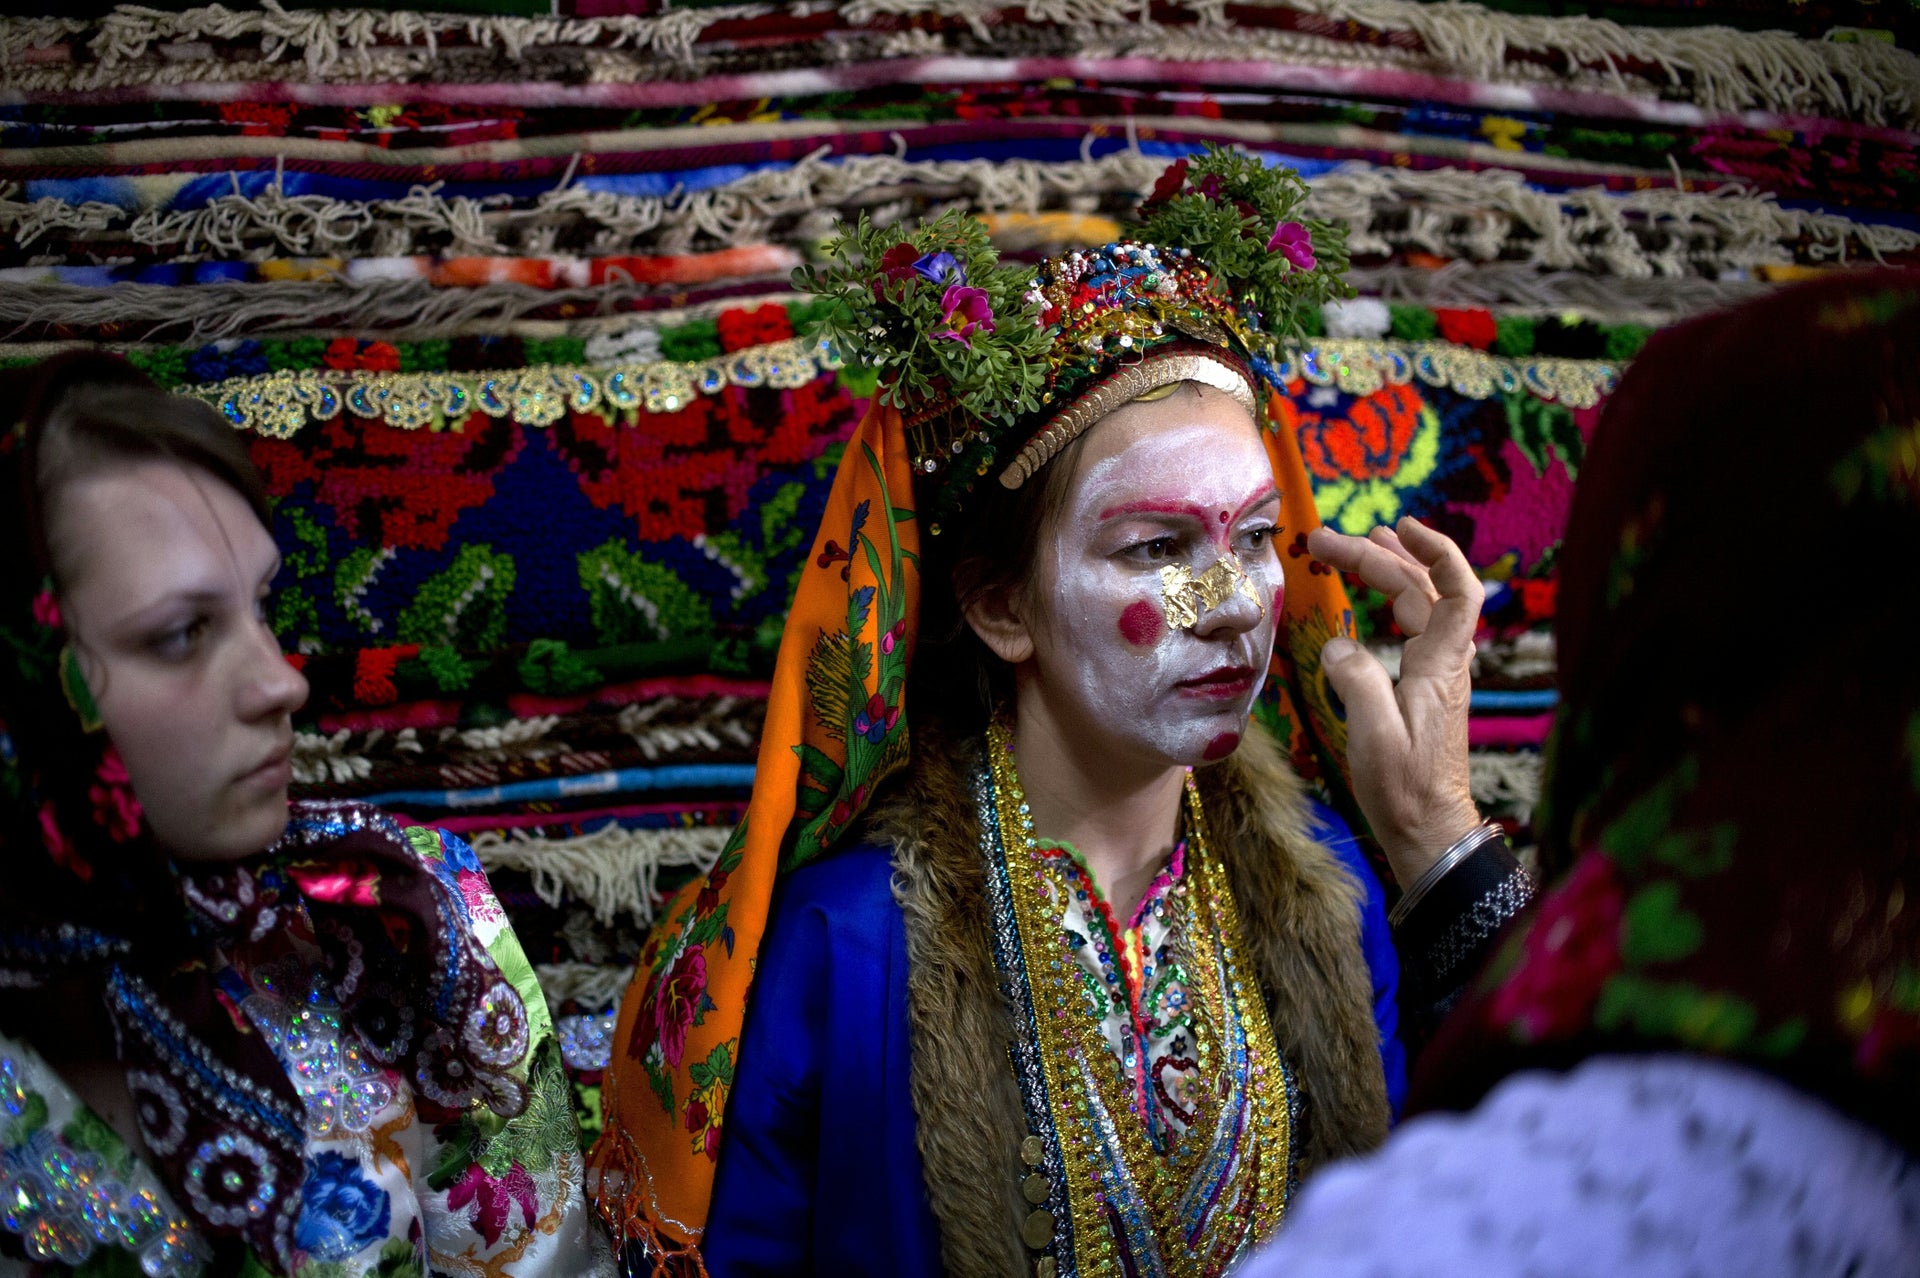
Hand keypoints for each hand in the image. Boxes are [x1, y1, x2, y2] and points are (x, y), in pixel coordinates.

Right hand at [1307, 517, 1481, 888]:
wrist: (1428, 829)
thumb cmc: (1405, 787)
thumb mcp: (1374, 734)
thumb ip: (1357, 680)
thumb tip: (1336, 645)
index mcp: (1440, 666)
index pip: (1458, 592)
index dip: (1437, 552)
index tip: (1400, 528)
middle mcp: (1443, 662)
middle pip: (1419, 590)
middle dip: (1375, 557)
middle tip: (1322, 540)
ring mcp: (1434, 674)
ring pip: (1416, 606)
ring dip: (1387, 572)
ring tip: (1359, 544)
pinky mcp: (1421, 688)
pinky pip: (1409, 630)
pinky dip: (1388, 602)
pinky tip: (1369, 598)